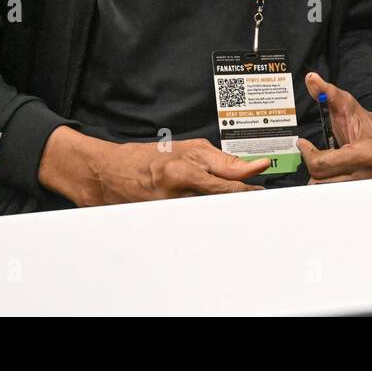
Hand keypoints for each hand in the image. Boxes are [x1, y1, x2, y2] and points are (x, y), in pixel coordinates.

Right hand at [39, 126, 270, 206]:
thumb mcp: (187, 148)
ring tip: (239, 210)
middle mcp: (176, 192)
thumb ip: (220, 159)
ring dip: (224, 212)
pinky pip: (189, 222)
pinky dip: (205, 220)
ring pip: (207, 215)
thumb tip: (249, 166)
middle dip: (240, 202)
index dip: (248, 182)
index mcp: (184, 170)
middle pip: (219, 202)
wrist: (107, 174)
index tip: (263, 181)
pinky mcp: (161, 221)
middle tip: (258, 202)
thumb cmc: (149, 158)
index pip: (226, 181)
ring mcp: (168, 209)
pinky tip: (215, 219)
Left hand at [297, 72, 371, 182]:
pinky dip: (328, 183)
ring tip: (324, 162)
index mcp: (367, 152)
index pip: (322, 163)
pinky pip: (335, 194)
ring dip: (320, 177)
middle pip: (321, 180)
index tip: (304, 144)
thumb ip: (328, 92)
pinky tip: (330, 172)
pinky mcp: (363, 192)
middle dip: (313, 166)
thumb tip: (312, 79)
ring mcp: (366, 186)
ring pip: (325, 189)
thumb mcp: (347, 105)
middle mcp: (369, 174)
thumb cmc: (364, 123)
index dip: (308, 153)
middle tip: (314, 154)